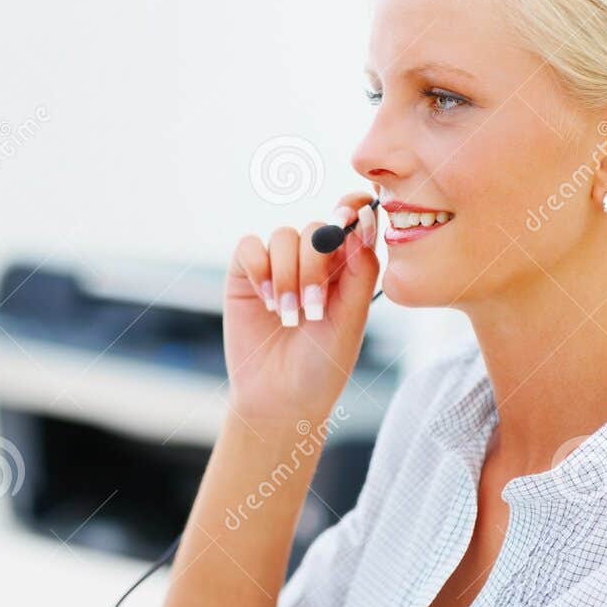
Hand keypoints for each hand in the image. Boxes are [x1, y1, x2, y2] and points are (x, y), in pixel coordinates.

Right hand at [225, 191, 380, 426]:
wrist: (280, 399)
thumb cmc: (322, 366)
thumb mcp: (351, 321)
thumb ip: (359, 273)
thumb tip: (361, 226)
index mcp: (346, 268)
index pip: (351, 221)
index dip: (352, 207)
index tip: (352, 210)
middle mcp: (313, 261)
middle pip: (315, 228)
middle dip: (314, 265)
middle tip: (311, 310)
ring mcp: (277, 266)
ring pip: (283, 236)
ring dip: (286, 275)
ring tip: (287, 315)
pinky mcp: (245, 275)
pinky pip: (249, 247)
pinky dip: (258, 268)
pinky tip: (266, 301)